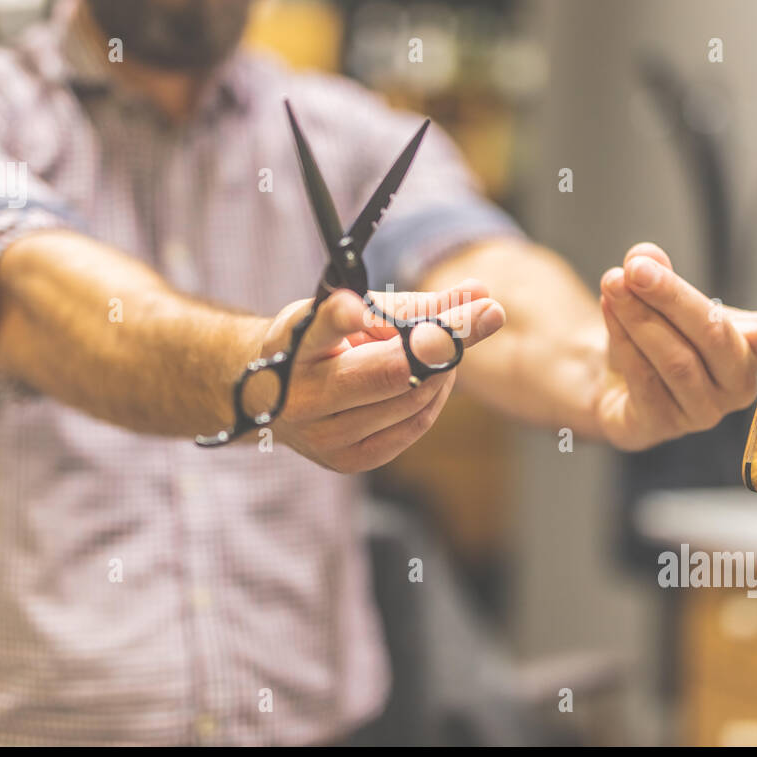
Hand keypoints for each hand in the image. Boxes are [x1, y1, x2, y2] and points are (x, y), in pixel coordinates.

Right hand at [258, 280, 505, 471]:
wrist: (269, 397)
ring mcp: (324, 438)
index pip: (320, 329)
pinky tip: (436, 375)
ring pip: (412, 400)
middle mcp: (301, 397)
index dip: (340, 320)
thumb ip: (411, 304)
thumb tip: (480, 294)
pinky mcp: (348, 462)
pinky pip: (413, 425)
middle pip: (389, 372)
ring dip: (443, 367)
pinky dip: (434, 395)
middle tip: (487, 313)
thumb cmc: (316, 342)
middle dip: (446, 341)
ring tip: (448, 341)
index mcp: (294, 346)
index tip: (356, 309)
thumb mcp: (350, 310)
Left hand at [595, 241, 756, 451]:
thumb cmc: (653, 335)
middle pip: (716, 335)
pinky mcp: (660, 426)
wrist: (606, 379)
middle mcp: (737, 383)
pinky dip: (624, 342)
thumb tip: (644, 256)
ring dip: (641, 318)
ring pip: (676, 358)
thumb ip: (657, 270)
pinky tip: (612, 313)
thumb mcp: (657, 294)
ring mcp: (701, 411)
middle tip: (637, 266)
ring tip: (615, 282)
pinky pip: (645, 381)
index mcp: (753, 345)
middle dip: (673, 295)